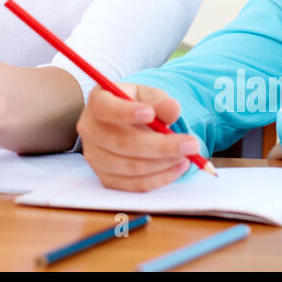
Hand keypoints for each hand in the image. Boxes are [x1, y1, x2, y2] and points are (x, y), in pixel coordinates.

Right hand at [76, 83, 201, 191]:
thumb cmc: (140, 106)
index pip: (104, 108)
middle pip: (122, 143)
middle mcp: (90, 130)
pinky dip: (160, 178)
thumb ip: (161, 101)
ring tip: (187, 155)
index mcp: (98, 102)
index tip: (150, 114)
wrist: (131, 125)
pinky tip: (177, 166)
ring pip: (131, 167)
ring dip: (164, 163)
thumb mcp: (151, 97)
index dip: (125, 112)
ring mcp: (95, 157)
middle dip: (161, 145)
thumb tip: (173, 108)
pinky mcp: (105, 178)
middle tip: (191, 144)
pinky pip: (134, 185)